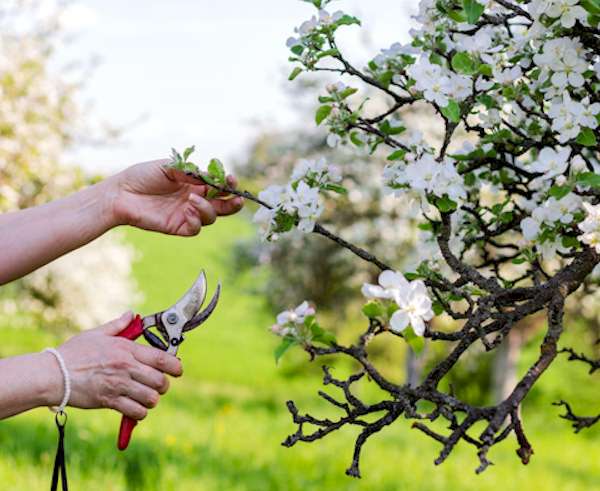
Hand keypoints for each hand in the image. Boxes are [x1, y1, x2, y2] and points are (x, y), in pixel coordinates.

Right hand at [52, 312, 182, 419]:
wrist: (53, 374)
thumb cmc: (74, 353)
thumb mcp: (97, 334)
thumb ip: (118, 325)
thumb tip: (131, 314)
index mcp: (126, 350)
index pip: (161, 358)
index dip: (175, 366)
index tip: (178, 370)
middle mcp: (126, 367)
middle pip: (160, 380)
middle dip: (163, 385)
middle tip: (157, 386)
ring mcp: (119, 385)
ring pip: (151, 398)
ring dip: (151, 400)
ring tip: (145, 397)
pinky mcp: (109, 401)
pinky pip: (135, 412)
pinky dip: (139, 413)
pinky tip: (134, 408)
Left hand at [109, 159, 243, 235]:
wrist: (121, 193)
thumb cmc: (143, 175)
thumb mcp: (170, 167)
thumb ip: (191, 172)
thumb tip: (213, 178)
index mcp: (194, 184)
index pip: (219, 187)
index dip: (229, 184)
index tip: (232, 180)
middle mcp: (194, 199)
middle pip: (223, 206)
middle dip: (234, 203)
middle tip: (237, 199)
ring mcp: (187, 214)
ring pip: (211, 217)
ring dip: (208, 208)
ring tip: (192, 199)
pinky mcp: (178, 227)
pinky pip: (196, 228)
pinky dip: (197, 220)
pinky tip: (188, 210)